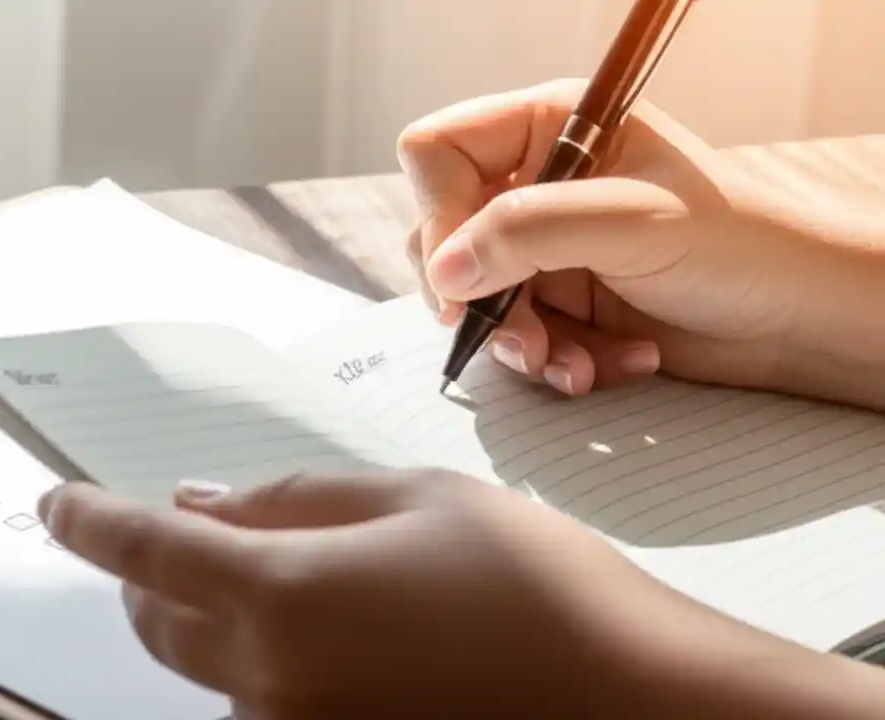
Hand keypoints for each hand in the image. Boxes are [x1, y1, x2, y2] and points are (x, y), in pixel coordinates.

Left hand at [35, 471, 884, 718]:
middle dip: (149, 569)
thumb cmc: (538, 589)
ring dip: (207, 613)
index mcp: (282, 596)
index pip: (142, 550)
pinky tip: (322, 624)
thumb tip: (205, 501)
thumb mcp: (412, 498)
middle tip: (185, 525)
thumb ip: (291, 498)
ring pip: (204, 665)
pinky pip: (259, 700)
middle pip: (155, 621)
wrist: (628, 697)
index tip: (56, 503)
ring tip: (282, 570)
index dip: (88, 519)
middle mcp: (272, 680)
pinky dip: (259, 655)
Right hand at [397, 79, 884, 409]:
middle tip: (520, 336)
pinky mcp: (565, 299)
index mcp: (550, 127)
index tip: (460, 275)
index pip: (438, 153)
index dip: (436, 214)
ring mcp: (549, 244)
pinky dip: (555, 361)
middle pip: (444, 233)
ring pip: (478, 296)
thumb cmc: (739, 244)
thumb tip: (443, 269)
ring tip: (573, 364)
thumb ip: (525, 233)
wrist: (800, 316)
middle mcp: (540, 182)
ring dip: (522, 342)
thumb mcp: (628, 223)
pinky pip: (519, 335)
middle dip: (480, 297)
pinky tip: (606, 366)